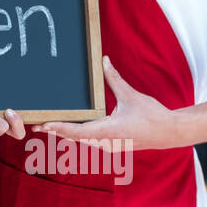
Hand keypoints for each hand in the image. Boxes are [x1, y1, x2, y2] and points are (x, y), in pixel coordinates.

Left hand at [32, 55, 179, 150]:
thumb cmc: (152, 115)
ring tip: (46, 128)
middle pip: (75, 138)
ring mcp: (109, 146)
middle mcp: (106, 142)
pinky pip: (90, 141)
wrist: (170, 133)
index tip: (45, 125)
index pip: (77, 131)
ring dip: (65, 134)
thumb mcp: (131, 95)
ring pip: (82, 141)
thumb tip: (104, 60)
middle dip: (56, 131)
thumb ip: (114, 79)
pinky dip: (77, 136)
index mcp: (108, 131)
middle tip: (36, 125)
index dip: (59, 128)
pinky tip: (66, 131)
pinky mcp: (112, 145)